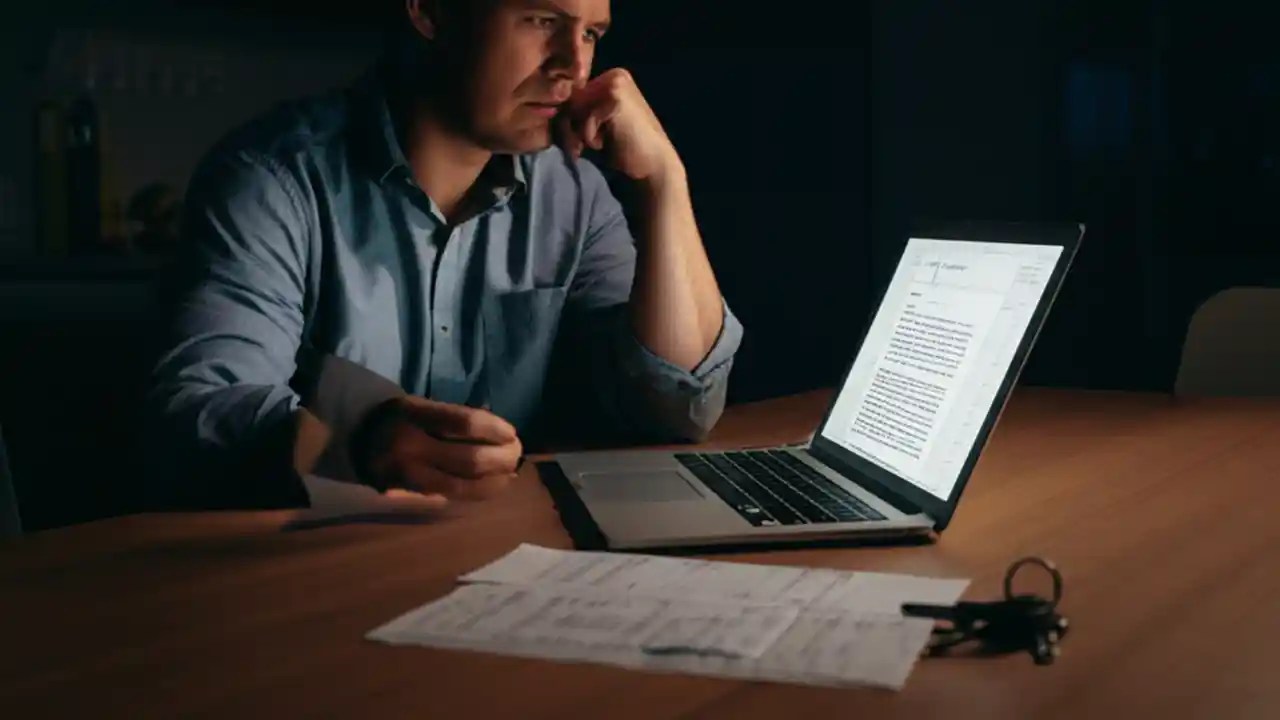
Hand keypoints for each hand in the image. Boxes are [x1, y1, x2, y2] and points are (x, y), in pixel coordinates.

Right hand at [352, 397, 522, 505]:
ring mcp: (412, 475)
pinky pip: (454, 496)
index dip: (495, 429)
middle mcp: (412, 446)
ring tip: (511, 471)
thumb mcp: (422, 405)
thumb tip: (501, 432)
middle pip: (471, 458)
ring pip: (465, 485)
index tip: (511, 432)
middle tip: (517, 452)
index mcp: (415, 415)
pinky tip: (496, 485)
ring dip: (496, 479)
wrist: (358, 440)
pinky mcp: (413, 494)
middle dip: (502, 458)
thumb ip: (457, 417)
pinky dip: (480, 491)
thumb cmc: (400, 418)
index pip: (465, 423)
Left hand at [557, 68, 682, 181]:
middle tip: (581, 148)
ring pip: (575, 108)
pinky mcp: (615, 98)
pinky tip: (606, 143)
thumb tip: (549, 107)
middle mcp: (615, 75)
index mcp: (612, 77)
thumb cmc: (624, 149)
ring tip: (597, 145)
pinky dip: (590, 137)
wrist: (654, 166)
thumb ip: (579, 111)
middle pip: (570, 99)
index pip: (572, 95)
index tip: (578, 141)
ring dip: (579, 134)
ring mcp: (616, 84)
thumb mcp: (597, 125)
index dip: (570, 120)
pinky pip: (585, 119)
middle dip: (570, 127)